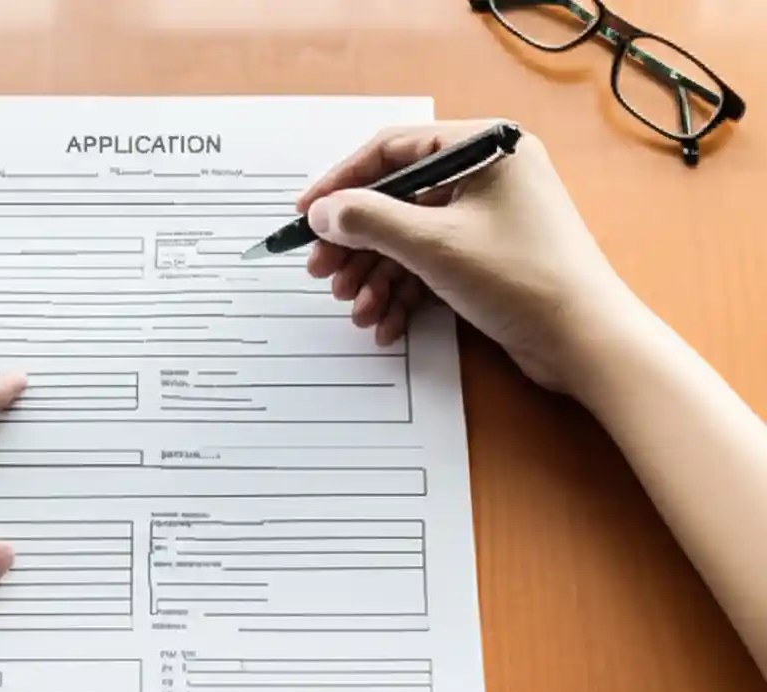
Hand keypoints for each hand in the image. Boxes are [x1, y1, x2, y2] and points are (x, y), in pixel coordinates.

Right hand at [300, 120, 637, 391]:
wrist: (587, 343)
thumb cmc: (523, 279)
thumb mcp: (434, 245)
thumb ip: (369, 221)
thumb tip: (322, 212)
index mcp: (485, 147)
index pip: (393, 149)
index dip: (341, 183)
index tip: (305, 215)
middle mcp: (487, 174)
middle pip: (396, 199)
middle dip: (356, 242)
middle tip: (322, 272)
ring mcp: (488, 217)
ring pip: (408, 237)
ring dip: (375, 274)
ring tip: (355, 307)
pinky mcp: (487, 257)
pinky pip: (429, 263)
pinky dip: (403, 291)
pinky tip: (384, 322)